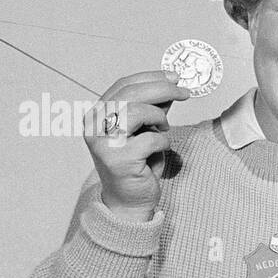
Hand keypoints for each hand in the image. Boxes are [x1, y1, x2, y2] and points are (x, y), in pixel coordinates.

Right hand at [83, 71, 188, 221]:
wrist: (129, 200)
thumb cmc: (136, 163)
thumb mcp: (143, 129)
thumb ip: (152, 108)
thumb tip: (171, 85)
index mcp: (97, 114)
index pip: (124, 85)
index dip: (151, 77)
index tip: (174, 77)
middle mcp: (94, 126)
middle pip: (130, 94)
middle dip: (162, 89)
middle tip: (184, 92)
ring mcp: (103, 143)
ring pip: (136, 112)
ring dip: (158, 118)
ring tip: (163, 129)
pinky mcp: (118, 159)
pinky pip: (149, 139)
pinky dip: (162, 142)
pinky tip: (159, 149)